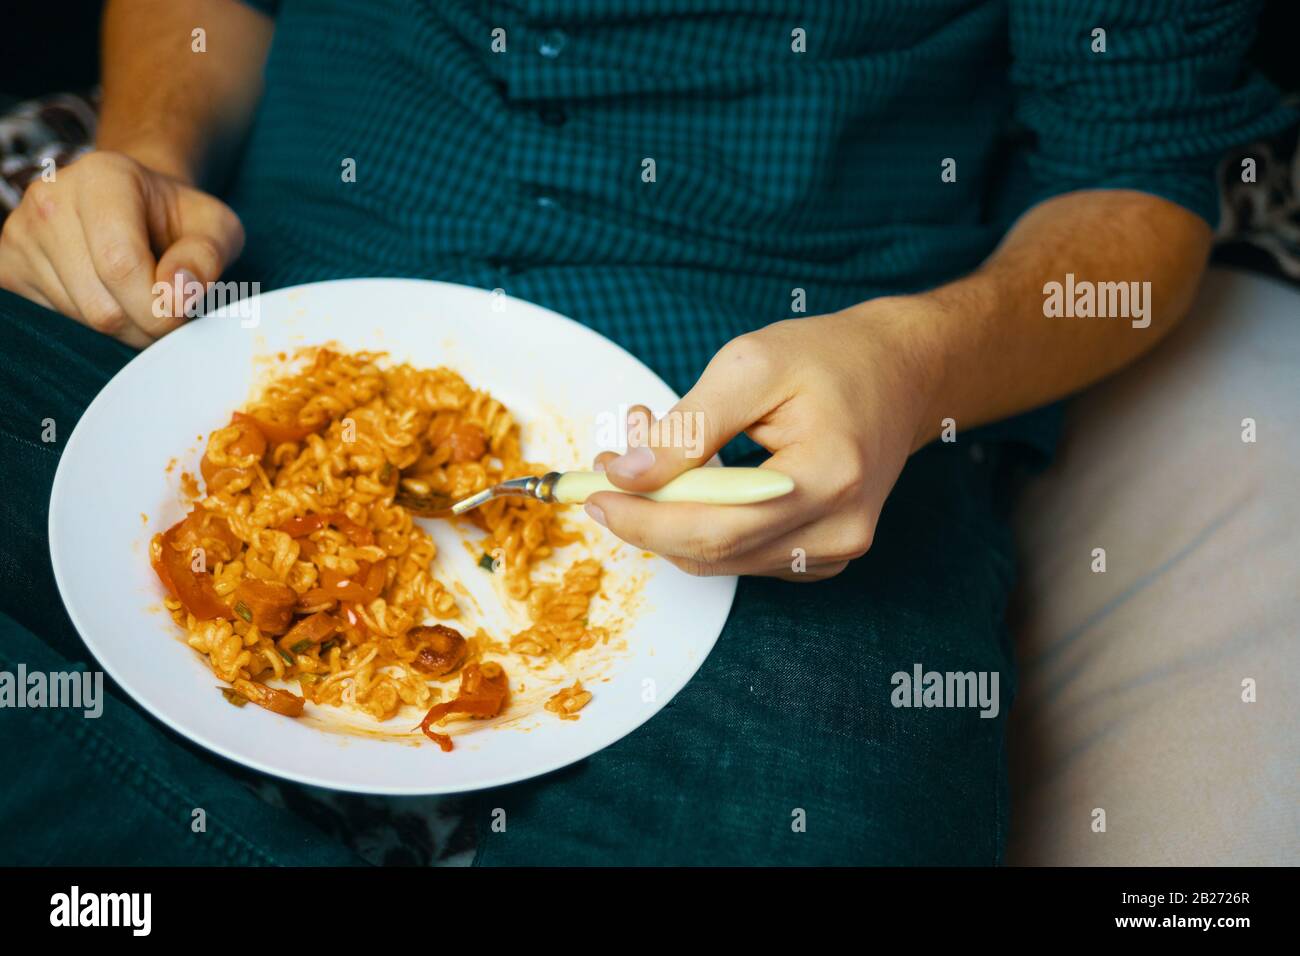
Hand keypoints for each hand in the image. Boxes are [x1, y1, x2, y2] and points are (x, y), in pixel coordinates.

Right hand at [0, 149, 244, 346]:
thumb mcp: (215, 227)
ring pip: (80, 321)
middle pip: (101, 305)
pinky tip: (109, 298)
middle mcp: (49, 198)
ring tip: (141, 298)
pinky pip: (54, 323)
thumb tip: (177, 293)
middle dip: (146, 326)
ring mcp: (19, 233)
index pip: (122, 264)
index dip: (160, 309)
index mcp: (103, 177)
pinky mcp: (7, 267)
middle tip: (169, 312)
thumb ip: (207, 256)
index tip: (184, 313)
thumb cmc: (177, 219)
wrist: (134, 204)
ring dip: (123, 330)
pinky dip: (91, 328)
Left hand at [587, 298, 942, 579]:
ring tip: (651, 450)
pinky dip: (701, 522)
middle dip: (645, 515)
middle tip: (609, 463)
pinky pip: (740, 554)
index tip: (591, 491)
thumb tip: (628, 476)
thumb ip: (688, 427)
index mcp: (827, 480)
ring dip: (670, 514)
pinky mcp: (821, 556)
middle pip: (711, 552)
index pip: (713, 529)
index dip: (642, 518)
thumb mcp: (750, 367)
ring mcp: (833, 551)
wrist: (900, 372)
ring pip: (719, 559)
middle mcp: (838, 532)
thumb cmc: (829, 359)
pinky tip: (693, 475)